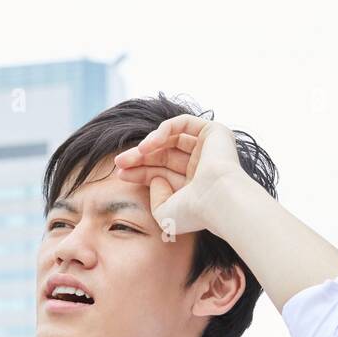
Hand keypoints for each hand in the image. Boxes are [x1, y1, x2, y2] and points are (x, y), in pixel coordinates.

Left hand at [113, 114, 249, 238]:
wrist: (218, 201)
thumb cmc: (194, 213)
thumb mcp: (164, 213)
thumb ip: (155, 199)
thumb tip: (155, 178)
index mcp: (193, 187)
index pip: (161, 173)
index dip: (139, 172)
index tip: (120, 174)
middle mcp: (202, 167)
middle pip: (163, 155)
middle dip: (139, 158)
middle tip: (119, 162)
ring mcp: (209, 148)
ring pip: (170, 139)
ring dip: (147, 146)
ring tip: (129, 157)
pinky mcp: (214, 132)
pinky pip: (183, 124)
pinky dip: (163, 131)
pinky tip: (147, 145)